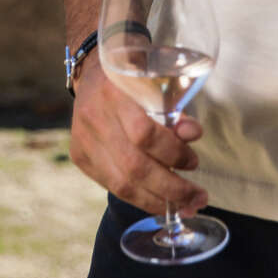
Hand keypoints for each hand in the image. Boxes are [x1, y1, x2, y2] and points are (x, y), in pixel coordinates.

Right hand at [67, 55, 208, 216]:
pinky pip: (112, 186)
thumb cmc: (131, 73)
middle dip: (171, 187)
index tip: (193, 162)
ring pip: (121, 185)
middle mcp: (94, 118)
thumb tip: (193, 135)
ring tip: (185, 206)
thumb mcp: (155, 78)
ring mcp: (84, 140)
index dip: (172, 152)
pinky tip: (160, 202)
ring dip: (158, 201)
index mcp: (113, 91)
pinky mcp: (80, 157)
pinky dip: (140, 197)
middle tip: (197, 196)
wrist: (91, 71)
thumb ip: (173, 108)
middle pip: (133, 166)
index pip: (144, 133)